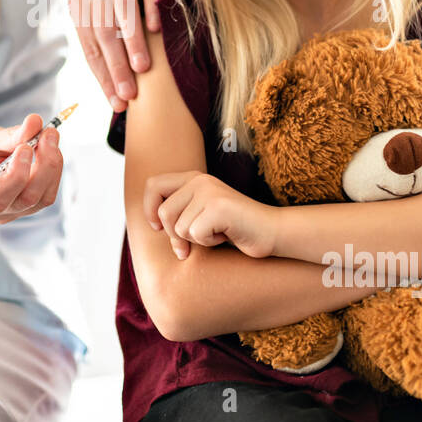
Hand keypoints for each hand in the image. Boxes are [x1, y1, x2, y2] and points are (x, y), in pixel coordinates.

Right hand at [0, 114, 61, 223]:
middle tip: (48, 134)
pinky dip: (52, 171)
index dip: (17, 174)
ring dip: (52, 166)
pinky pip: (45, 194)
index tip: (26, 146)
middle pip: (27, 198)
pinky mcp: (24, 208)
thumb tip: (36, 122)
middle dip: (45, 165)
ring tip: (49, 138)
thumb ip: (10, 135)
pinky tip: (48, 150)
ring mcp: (10, 212)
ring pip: (42, 198)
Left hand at [68, 0, 164, 112]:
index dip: (103, 76)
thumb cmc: (122, 14)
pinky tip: (155, 31)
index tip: (118, 102)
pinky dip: (151, 10)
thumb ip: (107, 56)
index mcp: (78, 3)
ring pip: (123, 10)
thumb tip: (117, 103)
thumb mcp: (107, 30)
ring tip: (142, 68)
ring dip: (132, 41)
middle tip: (129, 92)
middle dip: (117, 65)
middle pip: (104, 30)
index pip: (90, 47)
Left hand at [145, 170, 278, 259]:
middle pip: (164, 213)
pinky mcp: (219, 207)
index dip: (149, 209)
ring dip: (196, 240)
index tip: (158, 228)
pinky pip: (196, 234)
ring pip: (179, 227)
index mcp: (193, 178)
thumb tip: (152, 225)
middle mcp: (200, 180)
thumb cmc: (234, 229)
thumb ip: (179, 214)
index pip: (153, 185)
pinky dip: (209, 242)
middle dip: (174, 236)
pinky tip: (225, 235)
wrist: (271, 231)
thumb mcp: (201, 217)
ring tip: (216, 233)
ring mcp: (210, 192)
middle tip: (193, 243)